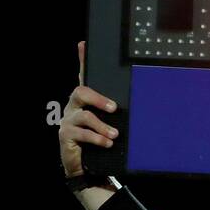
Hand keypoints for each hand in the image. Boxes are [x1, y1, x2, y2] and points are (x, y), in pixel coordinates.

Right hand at [59, 40, 119, 177]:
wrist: (85, 166)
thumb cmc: (99, 140)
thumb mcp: (110, 123)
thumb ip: (117, 113)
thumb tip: (144, 102)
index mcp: (85, 100)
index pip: (83, 77)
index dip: (82, 60)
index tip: (84, 44)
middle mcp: (73, 106)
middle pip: (80, 91)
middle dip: (98, 98)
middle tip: (114, 108)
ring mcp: (68, 120)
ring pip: (85, 116)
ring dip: (102, 125)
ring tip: (115, 134)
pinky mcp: (65, 134)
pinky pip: (82, 133)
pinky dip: (97, 138)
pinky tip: (107, 143)